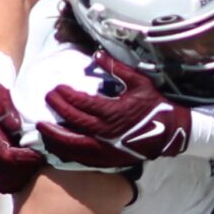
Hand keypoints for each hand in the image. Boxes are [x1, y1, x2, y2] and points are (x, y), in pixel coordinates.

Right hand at [0, 81, 43, 194]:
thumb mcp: (1, 95)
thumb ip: (6, 108)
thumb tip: (14, 124)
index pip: (6, 157)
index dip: (25, 158)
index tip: (40, 154)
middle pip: (5, 174)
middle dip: (26, 169)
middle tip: (42, 159)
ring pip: (4, 182)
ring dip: (23, 176)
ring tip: (36, 163)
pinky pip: (4, 184)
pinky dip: (18, 180)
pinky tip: (30, 169)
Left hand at [42, 54, 191, 162]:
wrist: (171, 133)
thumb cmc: (155, 106)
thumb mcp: (139, 82)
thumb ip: (117, 68)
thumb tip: (97, 54)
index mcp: (113, 111)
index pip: (82, 103)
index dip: (66, 96)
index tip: (56, 89)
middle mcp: (107, 131)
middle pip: (74, 121)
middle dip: (58, 109)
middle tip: (47, 99)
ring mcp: (106, 148)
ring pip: (73, 144)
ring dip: (55, 136)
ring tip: (42, 127)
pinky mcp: (108, 159)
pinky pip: (82, 158)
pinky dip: (67, 152)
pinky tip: (57, 146)